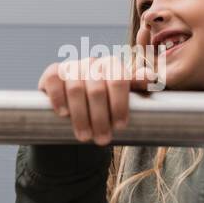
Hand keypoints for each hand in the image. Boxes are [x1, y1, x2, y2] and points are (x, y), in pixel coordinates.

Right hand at [38, 56, 156, 145]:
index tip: (120, 126)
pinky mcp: (52, 73)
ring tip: (85, 137)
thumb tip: (150, 76)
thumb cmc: (106, 102)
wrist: (76, 107)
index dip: (119, 105)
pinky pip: (54, 82)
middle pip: (97, 90)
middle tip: (103, 140)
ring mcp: (71, 66)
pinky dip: (58, 98)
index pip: (118, 80)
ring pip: (75, 89)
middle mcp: (92, 62)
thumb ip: (138, 85)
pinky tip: (63, 114)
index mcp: (112, 65)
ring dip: (81, 116)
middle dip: (100, 118)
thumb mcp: (124, 95)